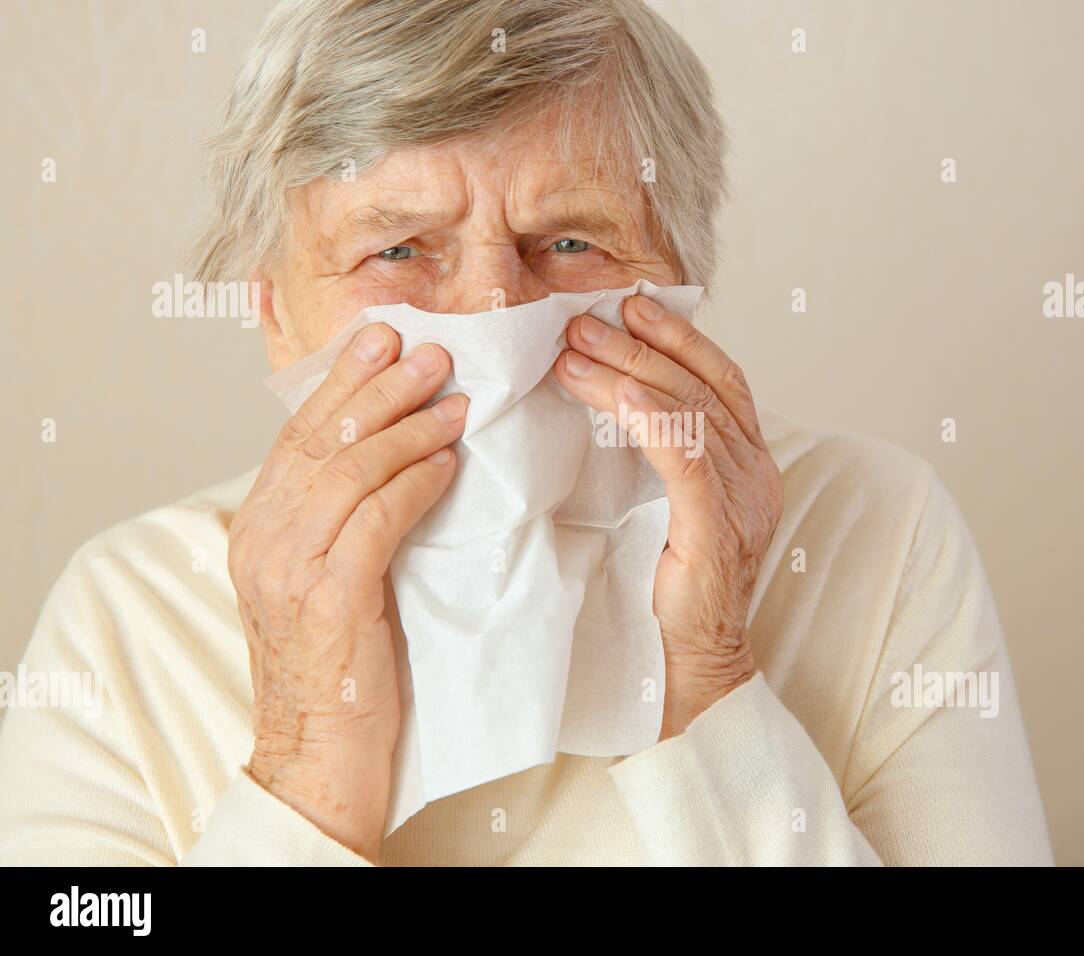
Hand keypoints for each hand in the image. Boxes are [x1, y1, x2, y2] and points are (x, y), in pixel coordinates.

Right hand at [228, 323, 466, 859]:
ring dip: (406, 429)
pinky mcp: (329, 601)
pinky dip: (413, 484)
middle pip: (319, 441)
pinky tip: (447, 464)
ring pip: (347, 472)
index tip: (382, 341)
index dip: (341, 383)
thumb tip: (391, 458)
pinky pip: (375, 521)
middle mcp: (262, 542)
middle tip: (430, 352)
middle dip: (377, 388)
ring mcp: (289, 571)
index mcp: (257, 531)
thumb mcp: (330, 581)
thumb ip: (343, 522)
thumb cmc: (337, 668)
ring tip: (454, 400)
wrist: (320, 755)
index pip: (298, 437)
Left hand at [554, 296, 782, 737]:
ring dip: (628, 377)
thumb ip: (661, 451)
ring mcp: (743, 501)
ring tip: (576, 351)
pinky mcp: (717, 533)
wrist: (691, 664)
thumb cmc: (670, 588)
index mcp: (749, 461)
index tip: (631, 305)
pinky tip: (622, 398)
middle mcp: (756, 473)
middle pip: (698, 388)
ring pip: (687, 415)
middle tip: (581, 323)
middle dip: (637, 348)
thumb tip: (614, 393)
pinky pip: (688, 464)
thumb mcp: (668, 503)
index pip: (720, 378)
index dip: (679, 337)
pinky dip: (655, 425)